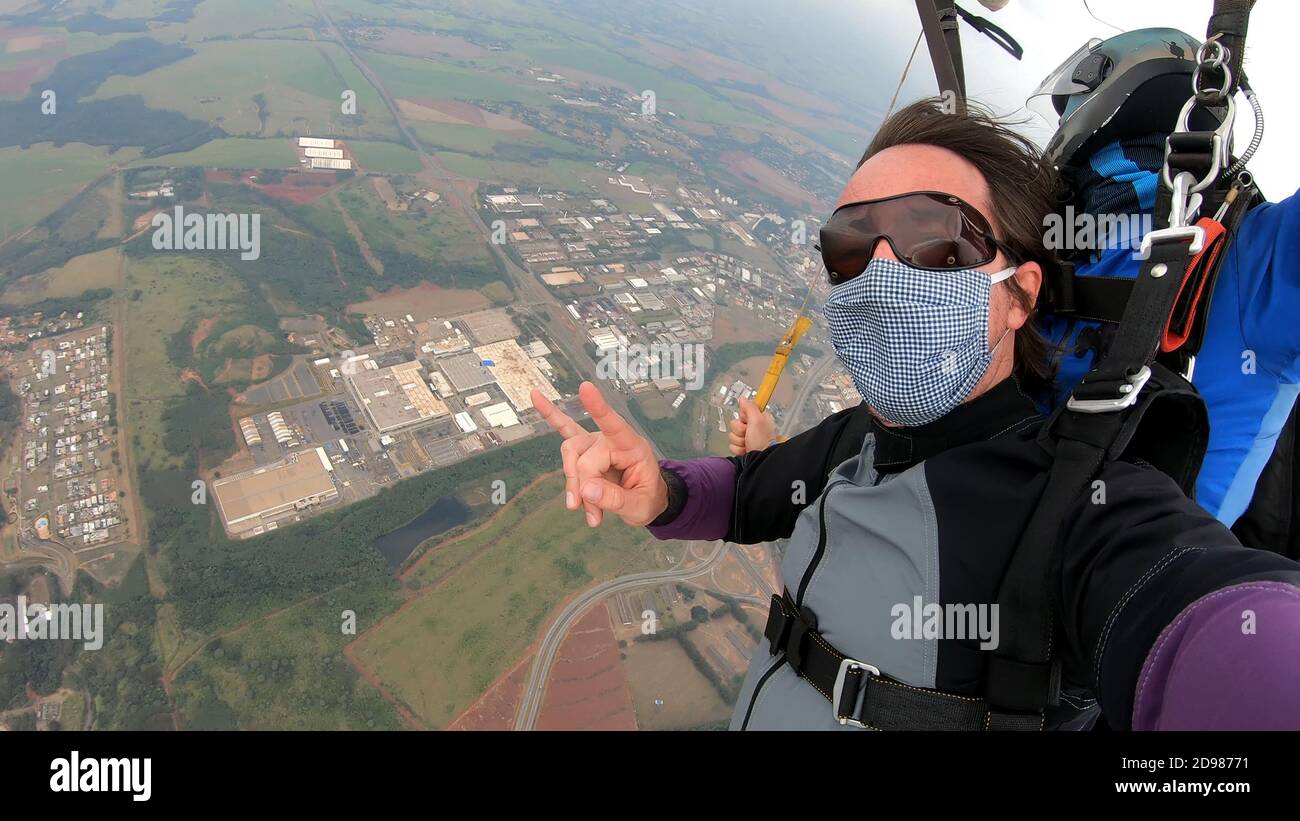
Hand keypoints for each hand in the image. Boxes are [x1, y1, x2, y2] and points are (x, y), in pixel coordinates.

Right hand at [532, 382, 668, 527]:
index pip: (614, 424)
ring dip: (572, 482)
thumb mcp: (639, 507)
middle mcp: (611, 439)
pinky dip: (551, 416)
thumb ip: (615, 499)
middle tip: (593, 517)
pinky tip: (536, 398)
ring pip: (570, 452)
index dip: (599, 408)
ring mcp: (596, 442)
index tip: (585, 388)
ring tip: (580, 509)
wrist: (647, 500)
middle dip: (582, 486)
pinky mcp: (585, 449)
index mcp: (631, 446)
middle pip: (582, 455)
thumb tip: (586, 491)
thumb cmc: (647, 498)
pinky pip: (565, 430)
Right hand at [728, 396, 775, 454]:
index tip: (747, 421)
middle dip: (740, 431)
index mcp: (758, 418)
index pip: (742, 412)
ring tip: (749, 443)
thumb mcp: (757, 420)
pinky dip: (738, 449)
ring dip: (739, 441)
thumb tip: (743, 399)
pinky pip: (732, 445)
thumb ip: (749, 408)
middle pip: (734, 424)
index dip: (743, 417)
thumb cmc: (762, 440)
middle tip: (749, 434)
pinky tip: (746, 449)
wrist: (761, 459)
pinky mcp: (741, 447)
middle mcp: (752, 427)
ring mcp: (746, 438)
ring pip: (732, 435)